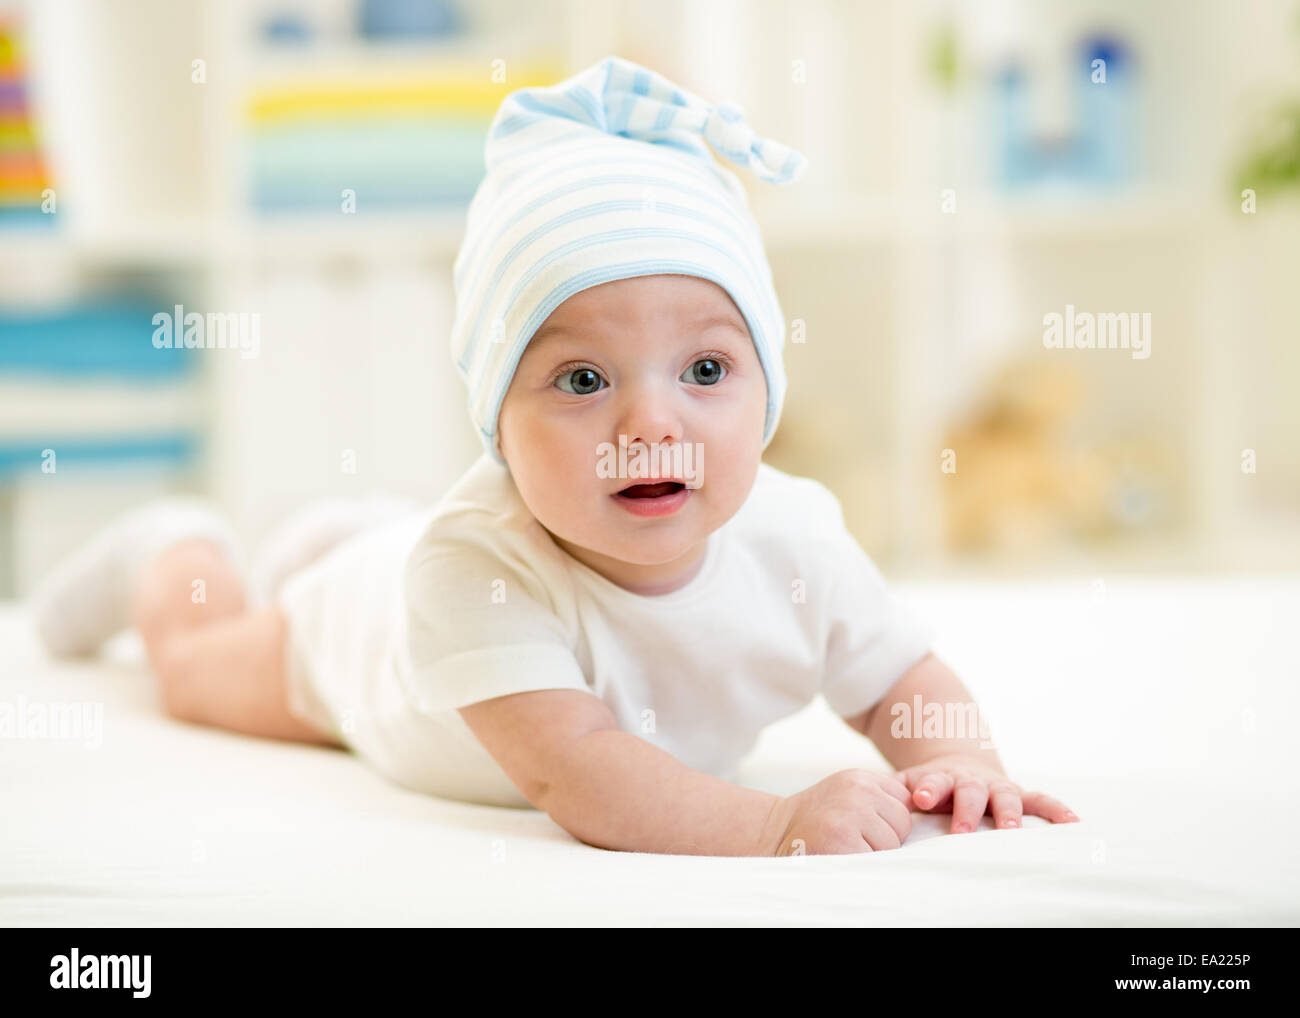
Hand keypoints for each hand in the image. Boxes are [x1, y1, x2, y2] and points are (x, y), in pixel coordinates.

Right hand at [762, 769, 913, 855]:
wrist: (774, 832)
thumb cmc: (817, 819)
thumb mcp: (846, 794)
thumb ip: (878, 798)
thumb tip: (922, 813)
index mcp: (860, 778)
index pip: (903, 801)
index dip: (888, 821)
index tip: (865, 826)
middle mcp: (857, 791)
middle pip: (903, 823)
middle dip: (885, 838)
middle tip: (853, 839)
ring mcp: (850, 816)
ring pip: (893, 844)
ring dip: (874, 853)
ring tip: (846, 847)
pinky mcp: (843, 842)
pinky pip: (877, 861)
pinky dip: (864, 866)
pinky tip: (843, 857)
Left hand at [894, 753, 1079, 833]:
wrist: (955, 764)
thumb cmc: (928, 786)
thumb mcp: (908, 786)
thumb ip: (891, 797)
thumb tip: (866, 813)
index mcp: (940, 779)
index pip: (933, 782)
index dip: (928, 789)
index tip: (919, 798)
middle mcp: (970, 781)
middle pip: (970, 792)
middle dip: (967, 810)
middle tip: (962, 831)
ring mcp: (995, 786)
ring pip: (1005, 796)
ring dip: (1009, 813)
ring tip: (1012, 830)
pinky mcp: (1017, 793)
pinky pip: (1040, 800)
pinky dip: (1056, 810)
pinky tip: (1073, 822)